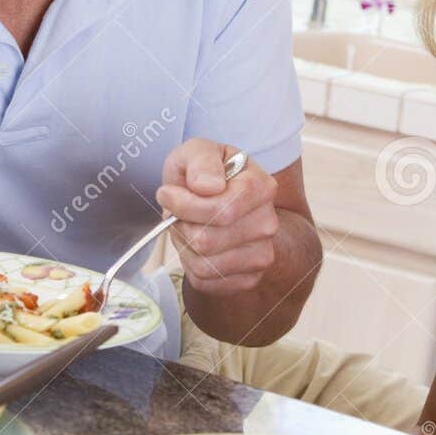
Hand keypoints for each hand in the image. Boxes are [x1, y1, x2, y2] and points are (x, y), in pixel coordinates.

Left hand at [157, 140, 278, 296]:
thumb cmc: (205, 176)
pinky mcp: (249, 279)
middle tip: (179, 213)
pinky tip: (197, 247)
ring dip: (184, 247)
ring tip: (189, 227)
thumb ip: (201, 161)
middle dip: (181, 227)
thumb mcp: (196, 152)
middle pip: (207, 241)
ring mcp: (261, 255)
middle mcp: (268, 224)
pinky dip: (191, 265)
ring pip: (203, 265)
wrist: (219, 202)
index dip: (184, 206)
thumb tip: (208, 186)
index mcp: (262, 187)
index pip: (222, 210)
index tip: (168, 193)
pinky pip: (205, 282)